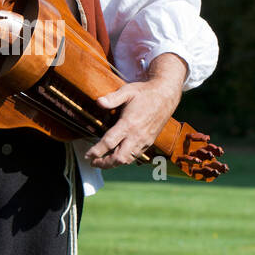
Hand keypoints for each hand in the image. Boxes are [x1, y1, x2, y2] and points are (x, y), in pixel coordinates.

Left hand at [84, 53, 187, 168]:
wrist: (166, 95)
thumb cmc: (145, 93)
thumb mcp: (127, 91)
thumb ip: (112, 98)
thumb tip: (98, 102)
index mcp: (129, 124)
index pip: (109, 143)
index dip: (96, 151)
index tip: (88, 155)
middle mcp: (137, 135)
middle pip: (118, 158)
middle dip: (104, 163)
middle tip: (93, 162)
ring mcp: (144, 140)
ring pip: (127, 160)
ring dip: (114, 164)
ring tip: (103, 162)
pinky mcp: (150, 142)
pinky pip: (135, 156)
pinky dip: (125, 159)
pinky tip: (117, 157)